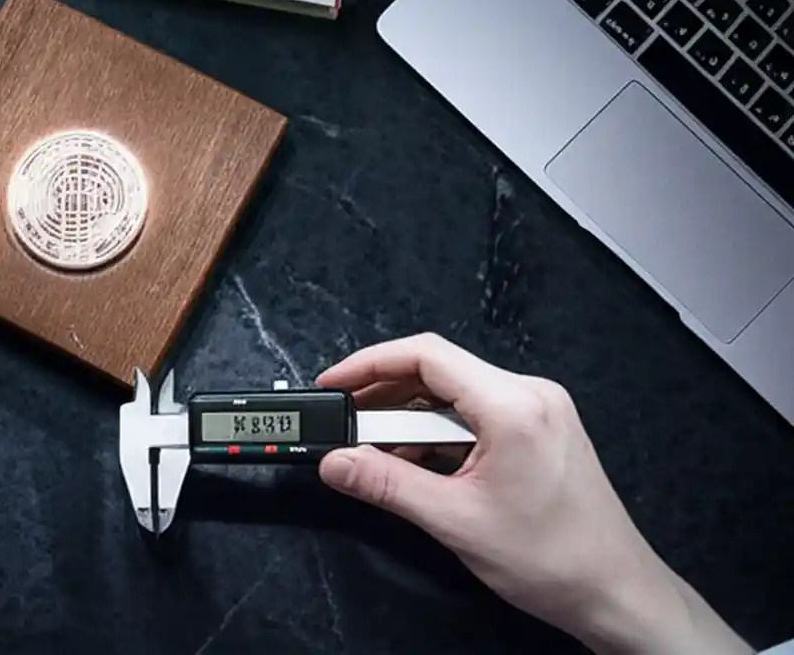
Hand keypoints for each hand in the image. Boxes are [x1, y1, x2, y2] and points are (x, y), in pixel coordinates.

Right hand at [317, 334, 748, 654]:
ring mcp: (539, 410)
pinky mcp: (539, 428)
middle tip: (345, 426)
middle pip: (438, 370)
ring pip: (454, 393)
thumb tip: (336, 462)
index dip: (370, 364)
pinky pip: (475, 412)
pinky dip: (438, 432)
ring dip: (410, 418)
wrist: (614, 591)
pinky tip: (417, 463)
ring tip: (376, 454)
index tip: (333, 384)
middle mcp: (531, 395)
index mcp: (514, 406)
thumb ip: (387, 484)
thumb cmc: (553, 559)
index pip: (427, 356)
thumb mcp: (454, 520)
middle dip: (384, 395)